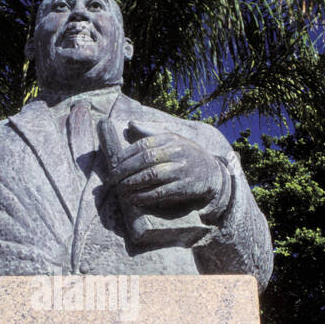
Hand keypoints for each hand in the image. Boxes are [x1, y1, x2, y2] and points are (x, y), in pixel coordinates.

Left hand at [99, 121, 226, 212]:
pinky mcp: (184, 187)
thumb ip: (151, 132)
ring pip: (152, 176)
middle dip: (125, 171)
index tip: (114, 165)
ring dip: (133, 184)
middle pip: (145, 160)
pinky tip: (135, 199)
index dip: (125, 156)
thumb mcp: (173, 138)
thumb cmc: (186, 154)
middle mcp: (176, 152)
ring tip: (121, 190)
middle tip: (112, 180)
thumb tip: (130, 124)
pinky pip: (161, 192)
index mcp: (170, 139)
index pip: (143, 145)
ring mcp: (181, 170)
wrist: (212, 172)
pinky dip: (145, 196)